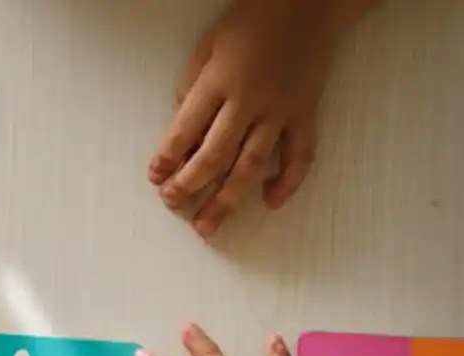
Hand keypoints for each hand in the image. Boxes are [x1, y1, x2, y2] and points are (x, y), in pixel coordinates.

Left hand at [150, 0, 352, 237]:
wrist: (308, 3)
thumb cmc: (251, 21)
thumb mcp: (209, 46)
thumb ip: (193, 88)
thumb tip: (183, 133)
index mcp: (219, 82)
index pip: (186, 131)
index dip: (167, 159)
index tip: (155, 178)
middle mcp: (249, 101)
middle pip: (215, 157)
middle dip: (189, 186)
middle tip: (173, 206)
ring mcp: (281, 111)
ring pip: (252, 166)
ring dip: (227, 200)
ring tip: (208, 226)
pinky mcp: (306, 114)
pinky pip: (301, 156)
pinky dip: (288, 182)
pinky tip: (270, 201)